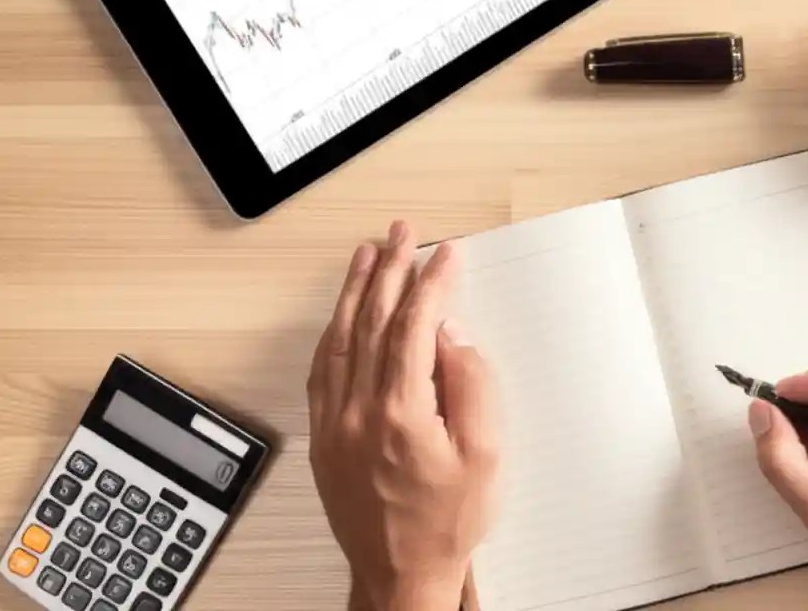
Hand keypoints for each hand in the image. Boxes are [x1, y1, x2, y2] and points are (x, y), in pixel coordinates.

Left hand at [308, 222, 498, 610]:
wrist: (400, 573)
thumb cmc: (446, 522)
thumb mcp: (485, 456)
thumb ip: (471, 387)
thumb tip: (450, 337)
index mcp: (402, 412)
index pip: (415, 327)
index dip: (431, 284)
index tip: (445, 256)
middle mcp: (360, 411)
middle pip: (374, 321)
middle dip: (390, 270)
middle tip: (403, 234)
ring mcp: (335, 423)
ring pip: (340, 339)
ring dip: (355, 291)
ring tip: (367, 254)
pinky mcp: (323, 438)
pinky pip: (322, 370)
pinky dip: (332, 333)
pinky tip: (341, 315)